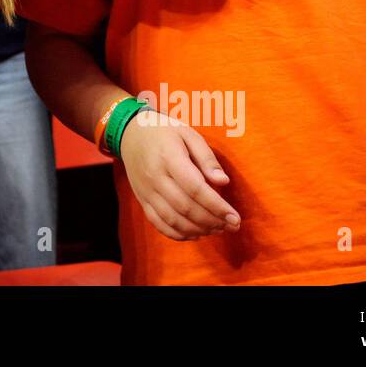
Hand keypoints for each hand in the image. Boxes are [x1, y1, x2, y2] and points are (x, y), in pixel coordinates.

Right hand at [118, 110, 240, 240]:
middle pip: (185, 207)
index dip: (217, 206)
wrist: (130, 134)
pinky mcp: (142, 199)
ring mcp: (146, 191)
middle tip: (232, 226)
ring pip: (173, 219)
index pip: (195, 188)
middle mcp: (155, 177)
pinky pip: (158, 223)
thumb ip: (206, 157)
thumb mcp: (188, 134)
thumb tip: (223, 182)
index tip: (235, 217)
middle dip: (212, 221)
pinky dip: (177, 234)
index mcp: (169, 157)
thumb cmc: (164, 132)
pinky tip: (195, 234)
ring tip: (217, 230)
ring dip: (198, 229)